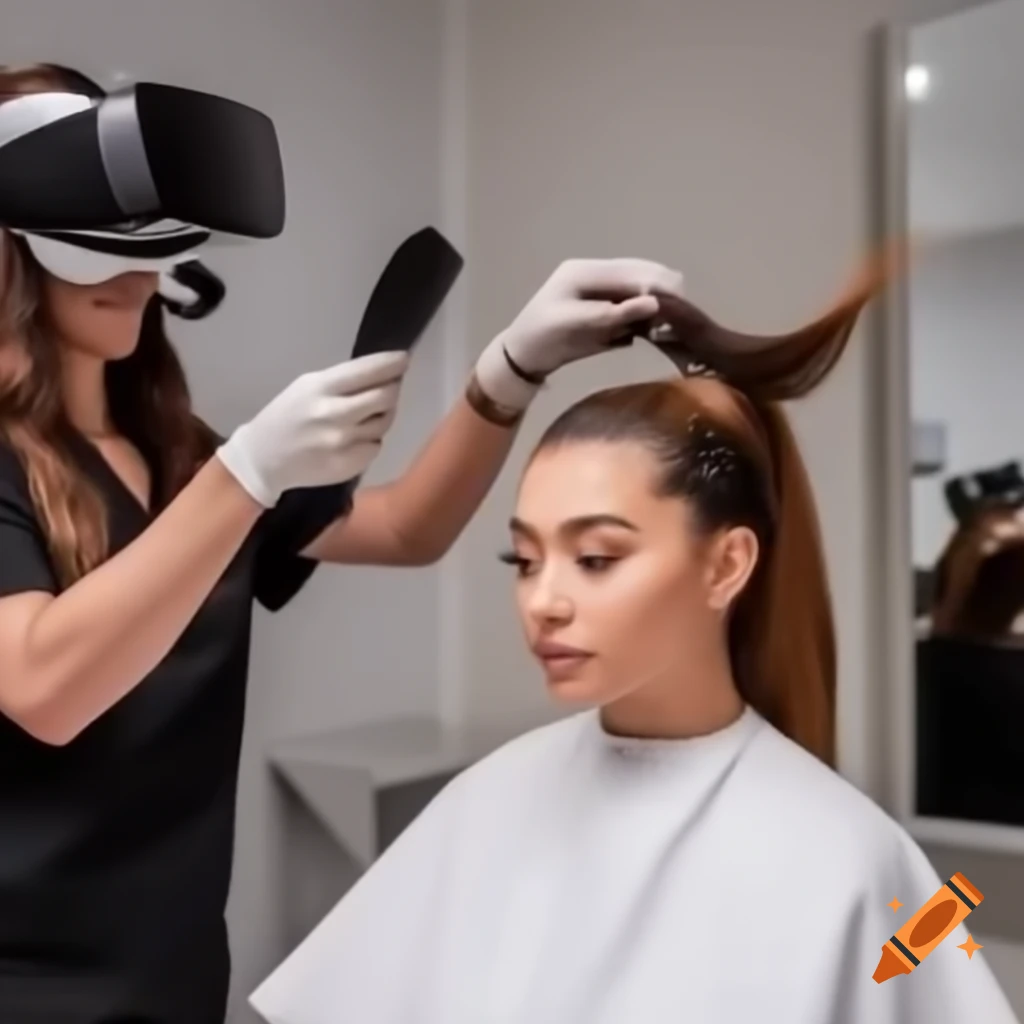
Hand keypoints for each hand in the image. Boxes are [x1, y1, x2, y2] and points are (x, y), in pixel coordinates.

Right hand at [216, 351, 408, 507]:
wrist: (263, 459)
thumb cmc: (287, 416)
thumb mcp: (307, 387)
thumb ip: (343, 381)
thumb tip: (384, 373)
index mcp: (321, 388)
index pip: (368, 370)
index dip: (392, 363)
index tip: (403, 360)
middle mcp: (334, 414)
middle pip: (386, 396)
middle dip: (392, 389)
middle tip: (389, 388)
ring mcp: (343, 442)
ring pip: (384, 422)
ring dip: (382, 415)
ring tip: (365, 415)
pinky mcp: (349, 465)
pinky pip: (376, 445)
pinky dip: (371, 439)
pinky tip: (353, 439)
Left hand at [474, 258, 684, 409]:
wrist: (522, 358)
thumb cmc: (540, 338)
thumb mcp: (572, 325)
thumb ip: (611, 314)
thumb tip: (653, 303)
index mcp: (585, 272)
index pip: (631, 271)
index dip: (657, 284)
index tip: (681, 303)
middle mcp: (597, 276)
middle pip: (641, 274)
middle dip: (664, 291)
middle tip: (683, 314)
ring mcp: (602, 293)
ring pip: (641, 290)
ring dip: (659, 304)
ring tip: (674, 323)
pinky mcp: (606, 310)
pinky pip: (634, 308)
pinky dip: (648, 317)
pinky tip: (658, 329)